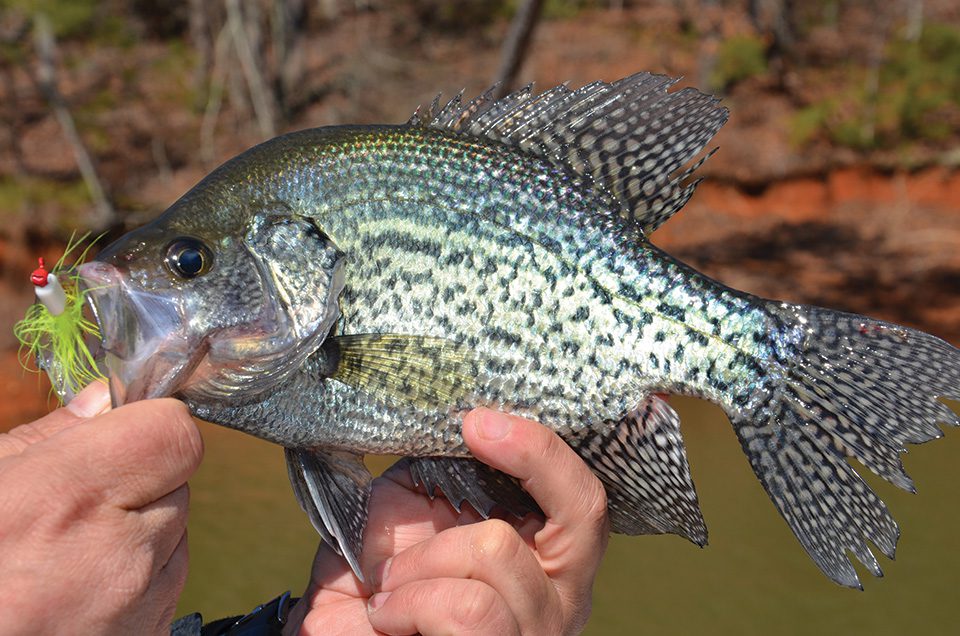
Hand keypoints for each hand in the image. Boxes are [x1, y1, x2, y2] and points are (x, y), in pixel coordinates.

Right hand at [0, 382, 203, 635]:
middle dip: (140, 482)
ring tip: (69, 554)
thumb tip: (104, 400)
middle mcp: (114, 558)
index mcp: (65, 501)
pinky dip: (138, 579)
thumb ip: (50, 436)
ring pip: (177, 534)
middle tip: (76, 504)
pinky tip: (80, 589)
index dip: (151, 425)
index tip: (125, 431)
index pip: (175, 434)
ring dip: (140, 533)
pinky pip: (168, 584)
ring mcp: (136, 608)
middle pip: (179, 483)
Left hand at [286, 409, 608, 634]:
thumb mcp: (416, 498)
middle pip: (580, 515)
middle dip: (514, 469)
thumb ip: (449, 461)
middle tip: (459, 452)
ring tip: (389, 580)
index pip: (585, 496)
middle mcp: (561, 596)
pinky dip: (409, 601)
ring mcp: (533, 632)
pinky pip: (465, 608)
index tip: (479, 421)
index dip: (543, 449)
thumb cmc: (382, 570)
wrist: (343, 629)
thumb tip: (469, 411)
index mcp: (550, 553)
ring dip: (420, 560)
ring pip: (497, 551)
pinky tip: (388, 612)